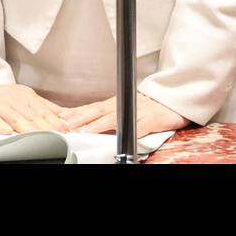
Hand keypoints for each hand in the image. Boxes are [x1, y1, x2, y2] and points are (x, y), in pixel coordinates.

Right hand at [0, 84, 68, 134]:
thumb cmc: (4, 96)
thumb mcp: (27, 97)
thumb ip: (46, 107)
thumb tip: (65, 115)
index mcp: (26, 97)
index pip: (42, 110)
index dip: (54, 120)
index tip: (65, 129)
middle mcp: (13, 100)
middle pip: (31, 115)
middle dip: (45, 126)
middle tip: (56, 135)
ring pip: (14, 118)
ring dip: (27, 128)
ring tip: (37, 136)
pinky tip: (6, 131)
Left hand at [59, 92, 189, 136]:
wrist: (174, 98)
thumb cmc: (151, 103)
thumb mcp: (127, 105)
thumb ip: (110, 112)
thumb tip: (91, 121)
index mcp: (117, 103)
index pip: (93, 107)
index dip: (77, 112)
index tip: (61, 117)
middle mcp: (123, 106)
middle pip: (98, 111)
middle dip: (80, 119)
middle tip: (64, 125)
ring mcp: (137, 112)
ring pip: (113, 119)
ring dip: (95, 125)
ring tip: (82, 131)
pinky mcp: (151, 120)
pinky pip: (137, 127)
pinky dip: (125, 131)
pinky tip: (116, 137)